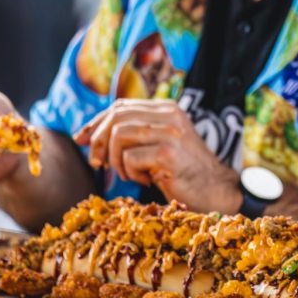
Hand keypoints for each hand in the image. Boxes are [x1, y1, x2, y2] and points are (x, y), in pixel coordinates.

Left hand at [73, 99, 240, 211]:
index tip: (81, 140)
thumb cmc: (183, 172)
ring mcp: (170, 133)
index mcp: (166, 109)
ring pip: (118, 136)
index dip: (95, 122)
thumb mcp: (157, 145)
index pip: (120, 106)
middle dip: (98, 141)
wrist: (216, 190)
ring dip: (116, 160)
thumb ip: (132, 134)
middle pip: (115, 117)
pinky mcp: (168, 153)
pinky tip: (148, 180)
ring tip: (130, 174)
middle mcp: (169, 115)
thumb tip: (86, 135)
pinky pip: (130, 159)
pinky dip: (131, 173)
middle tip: (98, 163)